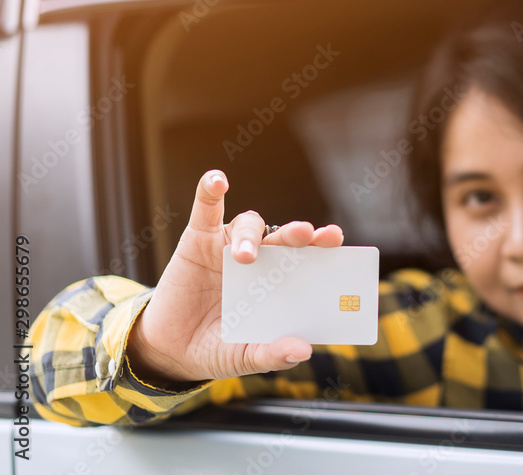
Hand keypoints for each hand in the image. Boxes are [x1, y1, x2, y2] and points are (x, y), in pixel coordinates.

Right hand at [126, 169, 343, 383]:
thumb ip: (273, 354)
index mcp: (281, 282)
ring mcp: (230, 247)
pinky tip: (217, 180)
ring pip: (249, 225)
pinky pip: (206, 209)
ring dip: (251, 235)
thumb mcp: (246, 356)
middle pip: (284, 237)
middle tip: (307, 234)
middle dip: (298, 233)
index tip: (336, 238)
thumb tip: (305, 350)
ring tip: (245, 257)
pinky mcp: (198, 240)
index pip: (309, 256)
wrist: (171, 351)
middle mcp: (261, 259)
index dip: (323, 244)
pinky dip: (210, 191)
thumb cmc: (219, 347)